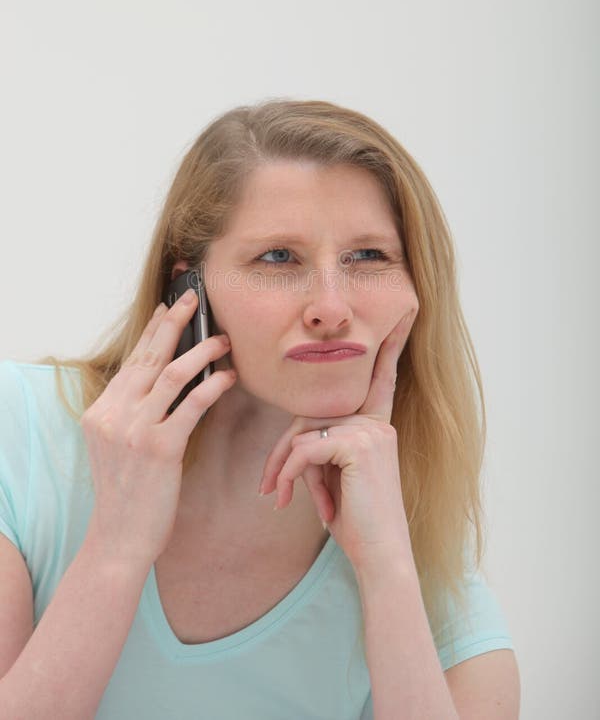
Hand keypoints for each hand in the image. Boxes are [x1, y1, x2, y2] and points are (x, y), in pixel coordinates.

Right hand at [82, 291, 236, 570]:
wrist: (119, 538)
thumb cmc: (127, 492)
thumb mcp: (117, 445)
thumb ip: (132, 411)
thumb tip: (164, 376)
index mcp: (101, 410)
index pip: (132, 359)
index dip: (153, 330)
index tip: (169, 306)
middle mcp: (113, 414)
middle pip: (150, 356)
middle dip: (174, 323)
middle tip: (195, 299)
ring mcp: (134, 429)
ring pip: (173, 374)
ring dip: (202, 351)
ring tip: (224, 339)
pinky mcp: (160, 448)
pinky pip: (192, 405)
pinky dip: (212, 385)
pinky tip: (228, 376)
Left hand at [258, 311, 416, 570]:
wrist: (380, 557)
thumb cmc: (358, 522)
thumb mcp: (336, 479)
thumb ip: (323, 449)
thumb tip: (294, 446)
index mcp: (377, 425)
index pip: (380, 379)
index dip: (390, 346)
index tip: (405, 314)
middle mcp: (377, 422)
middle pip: (311, 416)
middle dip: (283, 452)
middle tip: (268, 489)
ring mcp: (370, 431)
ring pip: (303, 434)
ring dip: (284, 469)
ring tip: (279, 499)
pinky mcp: (358, 445)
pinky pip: (304, 449)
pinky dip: (288, 475)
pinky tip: (288, 499)